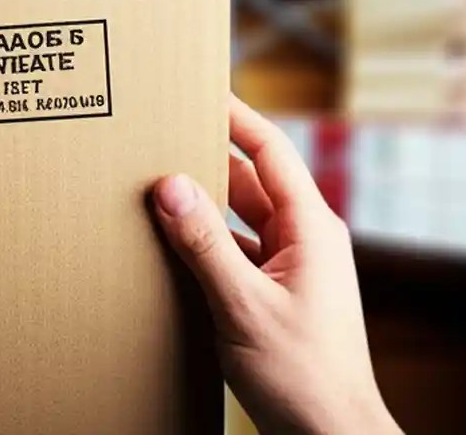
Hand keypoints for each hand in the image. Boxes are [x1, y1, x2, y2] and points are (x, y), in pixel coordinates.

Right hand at [151, 97, 400, 434]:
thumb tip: (170, 185)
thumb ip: (205, 244)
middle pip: (250, 182)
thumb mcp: (243, 305)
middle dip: (206, 161)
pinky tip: (170, 248)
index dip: (236, 116)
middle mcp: (306, 239)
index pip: (269, 151)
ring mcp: (293, 268)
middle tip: (158, 138)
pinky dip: (206, 246)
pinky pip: (238, 254)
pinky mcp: (277, 295)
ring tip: (154, 188)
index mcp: (312, 227)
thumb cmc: (302, 376)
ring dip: (202, 208)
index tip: (199, 89)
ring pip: (240, 220)